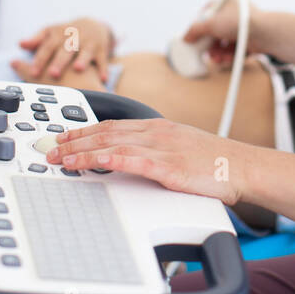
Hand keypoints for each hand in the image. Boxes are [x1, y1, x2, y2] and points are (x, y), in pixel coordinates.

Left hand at [13, 17, 115, 82]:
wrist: (93, 25)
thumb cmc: (66, 34)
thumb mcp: (51, 34)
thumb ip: (36, 41)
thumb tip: (20, 44)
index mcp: (59, 34)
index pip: (47, 46)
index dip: (40, 59)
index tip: (33, 72)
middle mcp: (74, 37)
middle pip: (65, 49)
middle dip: (59, 62)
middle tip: (53, 74)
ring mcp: (88, 42)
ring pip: (85, 51)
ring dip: (82, 60)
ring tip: (78, 69)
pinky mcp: (101, 49)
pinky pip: (103, 59)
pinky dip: (103, 69)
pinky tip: (102, 78)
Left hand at [46, 118, 247, 205]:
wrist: (244, 167)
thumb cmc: (216, 162)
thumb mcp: (180, 148)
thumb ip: (155, 151)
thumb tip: (132, 159)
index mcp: (158, 127)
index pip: (112, 125)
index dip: (84, 130)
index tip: (63, 136)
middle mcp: (156, 133)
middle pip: (105, 133)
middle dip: (74, 141)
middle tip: (50, 149)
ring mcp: (162, 149)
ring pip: (113, 145)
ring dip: (82, 152)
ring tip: (60, 159)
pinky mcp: (169, 168)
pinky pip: (133, 161)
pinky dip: (109, 159)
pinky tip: (92, 162)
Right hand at [180, 0, 263, 71]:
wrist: (266, 33)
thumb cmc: (240, 22)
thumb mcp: (211, 24)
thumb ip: (195, 30)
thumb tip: (186, 37)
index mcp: (226, 1)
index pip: (207, 14)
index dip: (200, 28)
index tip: (194, 39)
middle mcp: (235, 13)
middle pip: (216, 31)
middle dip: (210, 45)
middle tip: (206, 54)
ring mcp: (244, 26)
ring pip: (226, 41)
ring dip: (219, 52)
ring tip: (216, 59)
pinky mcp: (251, 39)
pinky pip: (236, 48)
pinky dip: (230, 55)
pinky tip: (226, 60)